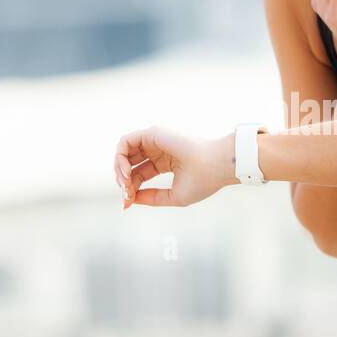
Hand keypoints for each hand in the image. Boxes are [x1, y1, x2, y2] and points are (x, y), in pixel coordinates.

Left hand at [114, 125, 234, 208]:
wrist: (216, 166)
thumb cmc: (202, 181)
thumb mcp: (173, 196)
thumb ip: (151, 198)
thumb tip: (130, 199)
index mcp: (166, 163)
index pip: (139, 175)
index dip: (129, 189)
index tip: (127, 203)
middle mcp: (159, 151)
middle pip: (129, 164)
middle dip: (122, 180)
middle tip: (126, 193)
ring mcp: (155, 141)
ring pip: (124, 152)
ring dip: (119, 169)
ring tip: (126, 183)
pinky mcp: (152, 133)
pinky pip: (125, 142)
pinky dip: (120, 157)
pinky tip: (127, 172)